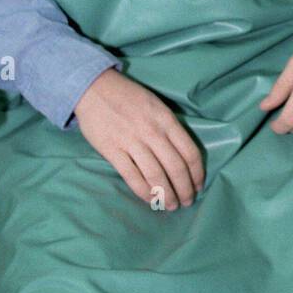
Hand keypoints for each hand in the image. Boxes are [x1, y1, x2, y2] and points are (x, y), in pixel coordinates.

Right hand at [73, 67, 204, 209]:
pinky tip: (150, 200)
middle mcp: (152, 132)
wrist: (93, 87)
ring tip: (171, 205)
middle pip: (176, 168)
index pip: (189, 152)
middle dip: (185, 189)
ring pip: (156, 176)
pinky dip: (144, 192)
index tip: (198, 186)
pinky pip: (132, 177)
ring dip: (166, 195)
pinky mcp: (112, 151)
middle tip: (187, 201)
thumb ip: (169, 127)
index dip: (197, 174)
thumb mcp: (156, 105)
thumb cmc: (128, 96)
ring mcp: (132, 142)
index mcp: (166, 119)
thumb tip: (182, 155)